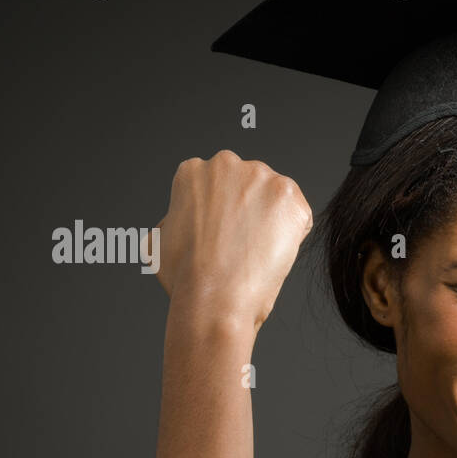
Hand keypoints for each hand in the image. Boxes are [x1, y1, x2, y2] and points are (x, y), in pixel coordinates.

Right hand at [148, 149, 312, 331]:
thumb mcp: (158, 241)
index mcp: (193, 172)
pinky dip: (292, 236)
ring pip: (275, 200)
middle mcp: (226, 164)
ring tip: (256, 253)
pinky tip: (274, 253)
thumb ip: (172, 223)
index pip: (219, 188)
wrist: (214, 293)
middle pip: (248, 188)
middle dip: (249, 213)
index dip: (223, 218)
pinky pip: (298, 216)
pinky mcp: (289, 196)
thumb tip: (173, 225)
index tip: (223, 238)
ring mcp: (260, 177)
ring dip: (271, 224)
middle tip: (242, 246)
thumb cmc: (185, 275)